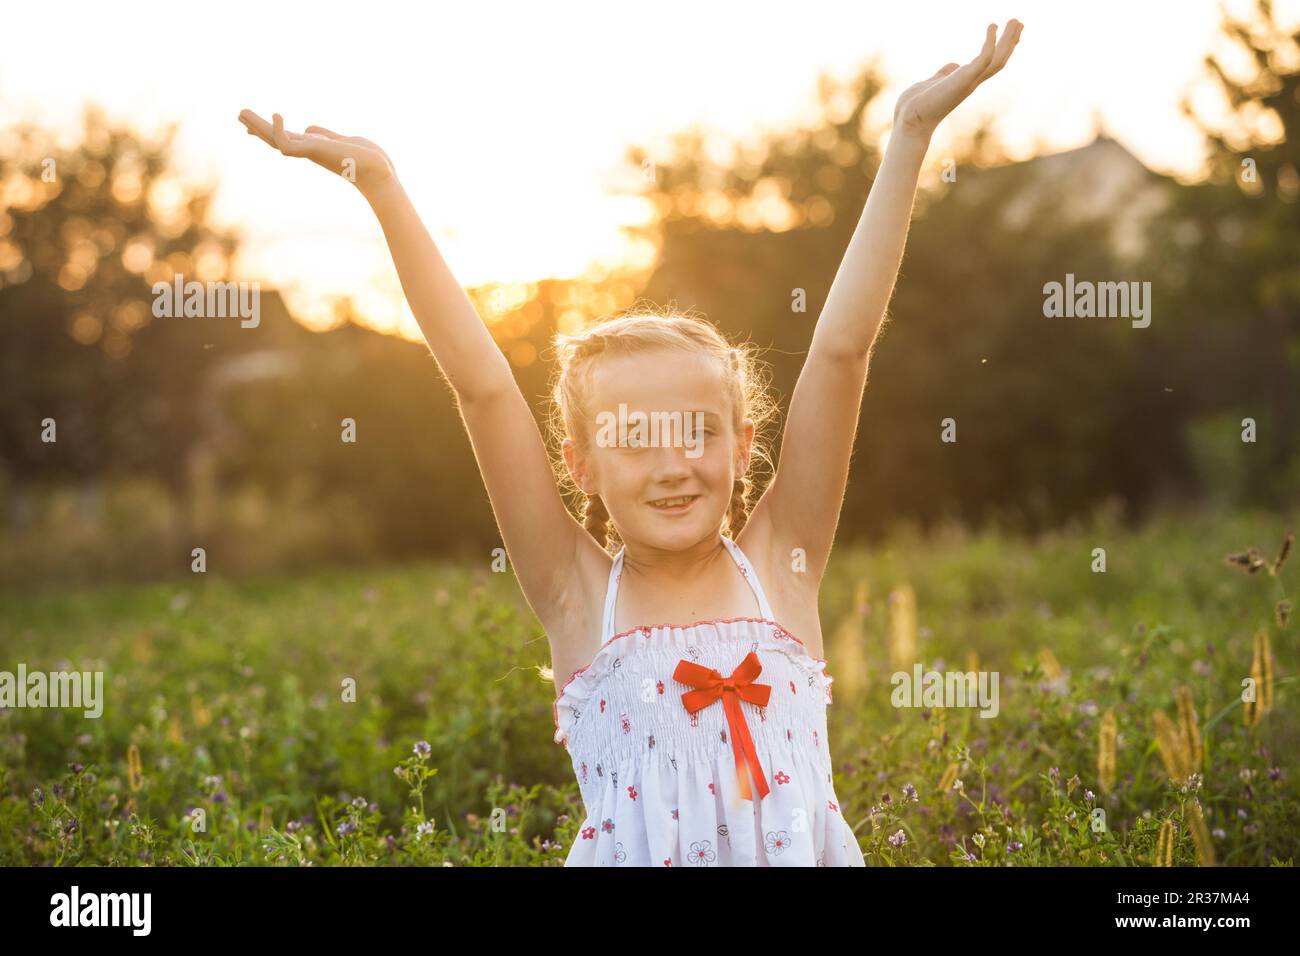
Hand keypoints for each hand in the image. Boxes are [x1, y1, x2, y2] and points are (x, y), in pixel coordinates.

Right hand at [238, 110, 396, 192]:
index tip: (250, 125)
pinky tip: (275, 115)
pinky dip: (278, 130)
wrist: (378, 171)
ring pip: (275, 141)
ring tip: (242, 112)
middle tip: (239, 114)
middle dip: (258, 127)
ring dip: (259, 126)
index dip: (270, 129)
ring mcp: (309, 153)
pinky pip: (287, 143)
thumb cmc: (366, 160)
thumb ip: (323, 135)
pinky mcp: (312, 152)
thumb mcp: (340, 141)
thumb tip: (308, 129)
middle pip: (276, 139)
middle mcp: (309, 151)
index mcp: (314, 148)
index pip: (286, 138)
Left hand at [893, 19, 1022, 139]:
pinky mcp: (963, 79)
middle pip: (999, 60)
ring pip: (997, 59)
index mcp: (965, 82)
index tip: (1009, 32)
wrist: (910, 120)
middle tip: (1018, 21)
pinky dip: (990, 42)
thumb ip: (945, 73)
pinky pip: (983, 59)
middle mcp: (971, 82)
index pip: (990, 64)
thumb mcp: (934, 82)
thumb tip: (954, 65)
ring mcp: (969, 81)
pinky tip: (992, 26)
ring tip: (1014, 20)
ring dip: (1008, 39)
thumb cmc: (917, 105)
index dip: (1001, 48)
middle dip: (1010, 41)